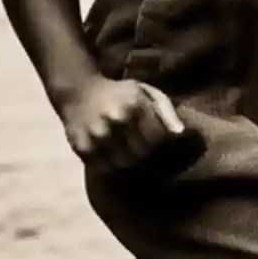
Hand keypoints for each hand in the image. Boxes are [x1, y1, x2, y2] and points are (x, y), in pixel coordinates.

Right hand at [55, 77, 186, 171]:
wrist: (77, 90)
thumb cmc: (118, 93)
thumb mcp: (145, 92)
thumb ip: (166, 110)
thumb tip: (180, 134)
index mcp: (134, 105)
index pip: (158, 138)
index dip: (159, 140)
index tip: (153, 136)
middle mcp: (116, 120)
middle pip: (143, 153)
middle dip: (144, 151)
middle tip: (139, 143)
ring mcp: (98, 136)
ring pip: (124, 164)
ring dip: (127, 159)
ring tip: (124, 148)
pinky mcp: (82, 148)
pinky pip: (104, 168)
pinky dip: (109, 164)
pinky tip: (109, 151)